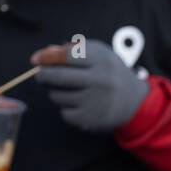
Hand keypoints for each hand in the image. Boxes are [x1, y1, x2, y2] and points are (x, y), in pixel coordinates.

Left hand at [32, 40, 149, 132]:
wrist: (135, 103)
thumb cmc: (111, 74)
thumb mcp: (100, 55)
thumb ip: (74, 50)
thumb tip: (44, 54)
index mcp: (102, 60)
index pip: (66, 56)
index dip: (46, 57)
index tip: (35, 60)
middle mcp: (100, 80)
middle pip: (57, 76)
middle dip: (43, 76)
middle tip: (41, 76)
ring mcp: (95, 102)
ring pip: (57, 96)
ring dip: (56, 93)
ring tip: (67, 91)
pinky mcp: (90, 120)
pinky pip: (64, 112)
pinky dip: (66, 108)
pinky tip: (78, 104)